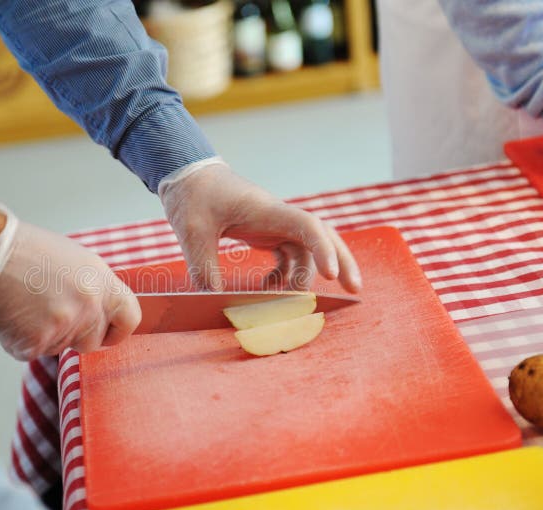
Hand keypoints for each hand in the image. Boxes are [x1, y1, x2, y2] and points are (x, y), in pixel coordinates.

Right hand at [0, 211, 140, 360]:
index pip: (130, 318)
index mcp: (100, 282)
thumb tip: (97, 310)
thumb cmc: (22, 251)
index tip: (110, 333)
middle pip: (94, 341)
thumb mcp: (73, 260)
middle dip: (76, 335)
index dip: (118, 330)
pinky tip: (13, 315)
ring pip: (61, 347)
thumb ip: (91, 288)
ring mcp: (63, 327)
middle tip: (51, 314)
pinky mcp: (35, 343)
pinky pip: (34, 352)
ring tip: (26, 305)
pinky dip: (21, 340)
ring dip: (45, 334)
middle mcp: (87, 306)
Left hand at [159, 164, 361, 292]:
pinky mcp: (265, 231)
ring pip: (306, 249)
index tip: (330, 275)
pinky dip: (284, 275)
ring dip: (307, 277)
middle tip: (354, 290)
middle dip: (341, 261)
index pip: (307, 226)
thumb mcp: (192, 233)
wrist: (187, 173)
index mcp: (266, 210)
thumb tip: (213, 303)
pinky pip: (287, 255)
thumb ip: (203, 268)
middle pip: (322, 235)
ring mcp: (274, 224)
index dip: (324, 250)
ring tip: (298, 304)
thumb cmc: (192, 196)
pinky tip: (269, 289)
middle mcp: (277, 216)